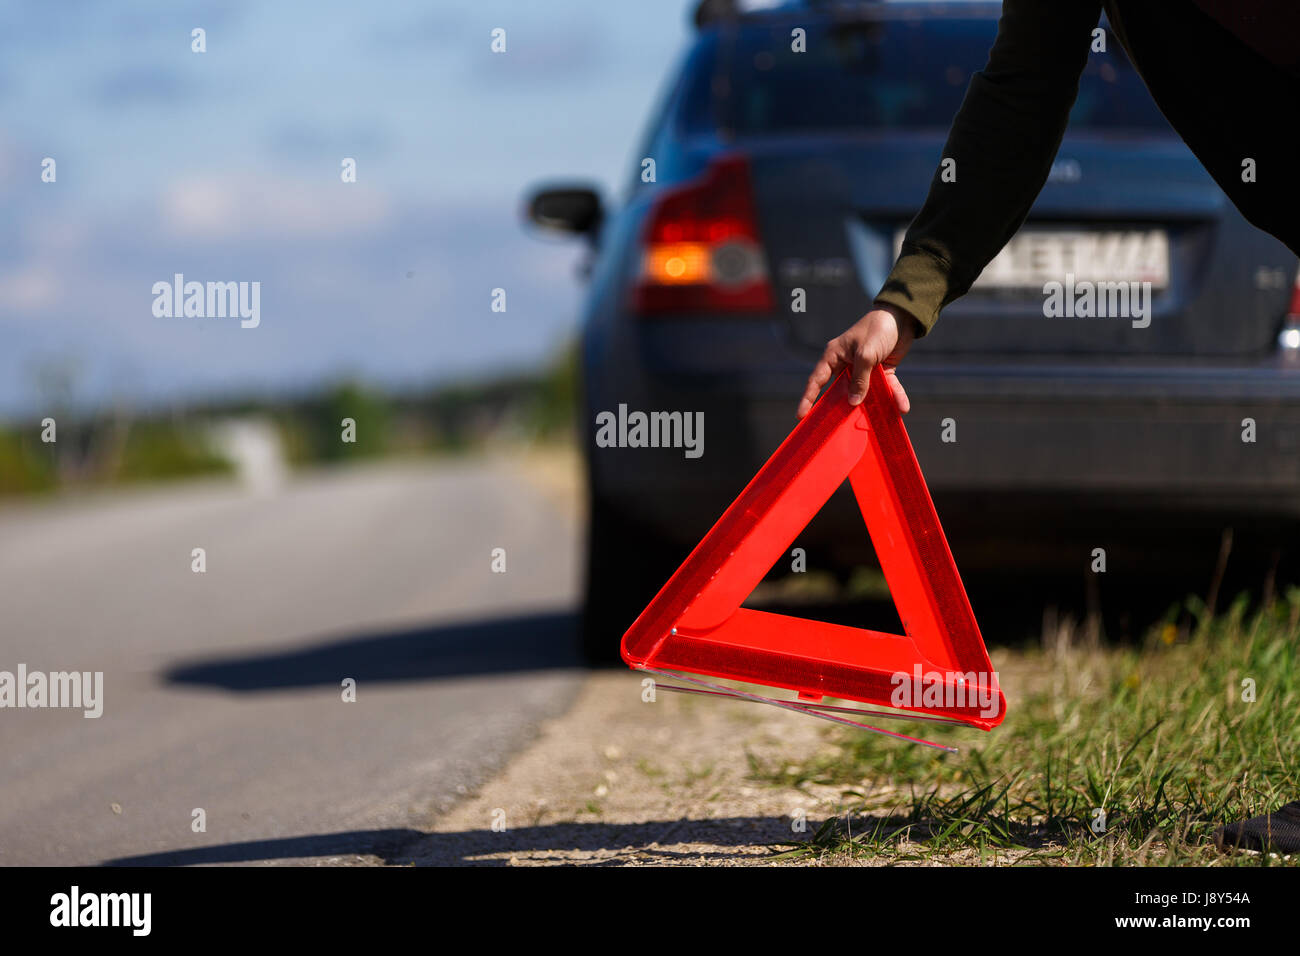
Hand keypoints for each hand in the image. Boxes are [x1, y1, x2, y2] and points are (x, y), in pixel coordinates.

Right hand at [797, 305, 918, 417]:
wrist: (903, 317)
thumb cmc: (878, 330)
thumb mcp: (866, 354)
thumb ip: (860, 379)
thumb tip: (853, 403)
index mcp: (834, 355)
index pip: (817, 380)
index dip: (808, 398)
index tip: (800, 416)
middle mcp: (846, 363)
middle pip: (840, 390)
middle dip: (841, 408)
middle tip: (836, 427)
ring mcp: (864, 369)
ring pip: (865, 392)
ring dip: (873, 405)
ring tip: (874, 422)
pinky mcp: (881, 371)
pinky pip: (885, 388)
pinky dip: (894, 396)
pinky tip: (902, 407)